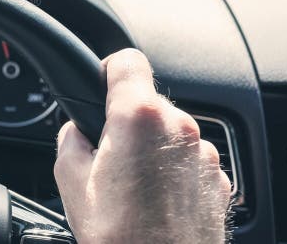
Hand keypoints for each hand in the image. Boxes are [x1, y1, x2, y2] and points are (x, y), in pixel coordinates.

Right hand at [54, 49, 231, 243]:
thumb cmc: (118, 234)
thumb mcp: (68, 177)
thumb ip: (70, 137)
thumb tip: (77, 130)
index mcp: (139, 117)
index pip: (127, 60)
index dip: (108, 70)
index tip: (100, 85)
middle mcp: (179, 127)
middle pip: (147, 101)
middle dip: (125, 121)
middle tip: (107, 156)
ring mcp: (204, 155)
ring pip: (168, 132)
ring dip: (151, 147)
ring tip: (132, 185)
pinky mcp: (218, 180)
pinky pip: (189, 160)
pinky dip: (172, 170)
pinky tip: (154, 199)